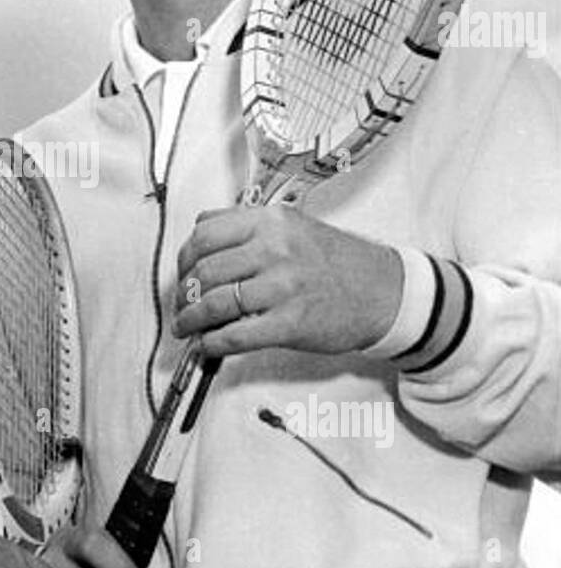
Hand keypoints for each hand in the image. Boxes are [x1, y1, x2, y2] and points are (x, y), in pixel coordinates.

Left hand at [173, 206, 402, 358]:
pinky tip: (206, 346)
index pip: (204, 234)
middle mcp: (274, 249)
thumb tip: (200, 242)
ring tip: (186, 327)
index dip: (184, 258)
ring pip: (213, 304)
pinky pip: (235, 336)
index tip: (183, 273)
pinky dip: (211, 344)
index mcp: (271, 221)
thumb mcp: (294, 226)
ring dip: (190, 320)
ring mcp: (282, 287)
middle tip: (182, 304)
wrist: (384, 292)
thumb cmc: (338, 262)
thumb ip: (249, 229)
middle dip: (184, 293)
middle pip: (204, 270)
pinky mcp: (289, 323)